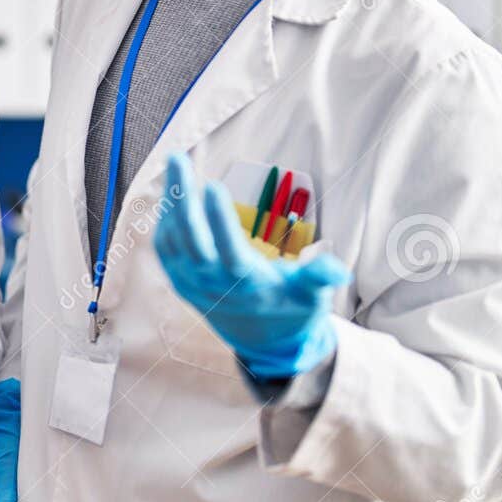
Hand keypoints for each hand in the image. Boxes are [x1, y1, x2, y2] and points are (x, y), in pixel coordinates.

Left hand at [153, 153, 349, 379]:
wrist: (264, 342)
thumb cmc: (292, 310)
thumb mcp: (312, 297)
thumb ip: (319, 279)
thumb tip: (337, 269)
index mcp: (247, 286)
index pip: (229, 251)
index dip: (219, 220)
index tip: (214, 186)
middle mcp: (213, 285)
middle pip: (191, 239)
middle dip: (182, 198)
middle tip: (178, 159)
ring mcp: (192, 283)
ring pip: (174, 239)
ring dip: (171, 202)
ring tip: (176, 164)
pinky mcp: (180, 280)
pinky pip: (166, 248)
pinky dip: (165, 219)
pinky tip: (172, 193)